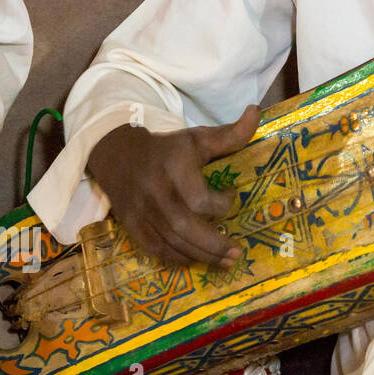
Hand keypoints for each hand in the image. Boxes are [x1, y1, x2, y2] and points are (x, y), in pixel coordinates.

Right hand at [87, 104, 260, 267]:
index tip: (232, 198)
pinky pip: (155, 250)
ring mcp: (141, 212)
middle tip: (237, 254)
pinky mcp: (131, 226)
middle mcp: (156, 192)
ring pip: (171, 243)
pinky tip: (197, 261)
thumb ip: (230, 133)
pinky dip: (178, 259)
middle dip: (213, 245)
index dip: (220, 205)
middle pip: (185, 227)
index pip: (198, 198)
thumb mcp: (198, 137)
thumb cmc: (167, 148)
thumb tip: (257, 112)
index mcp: (174, 168)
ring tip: (225, 263)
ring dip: (201, 257)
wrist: (116, 154)